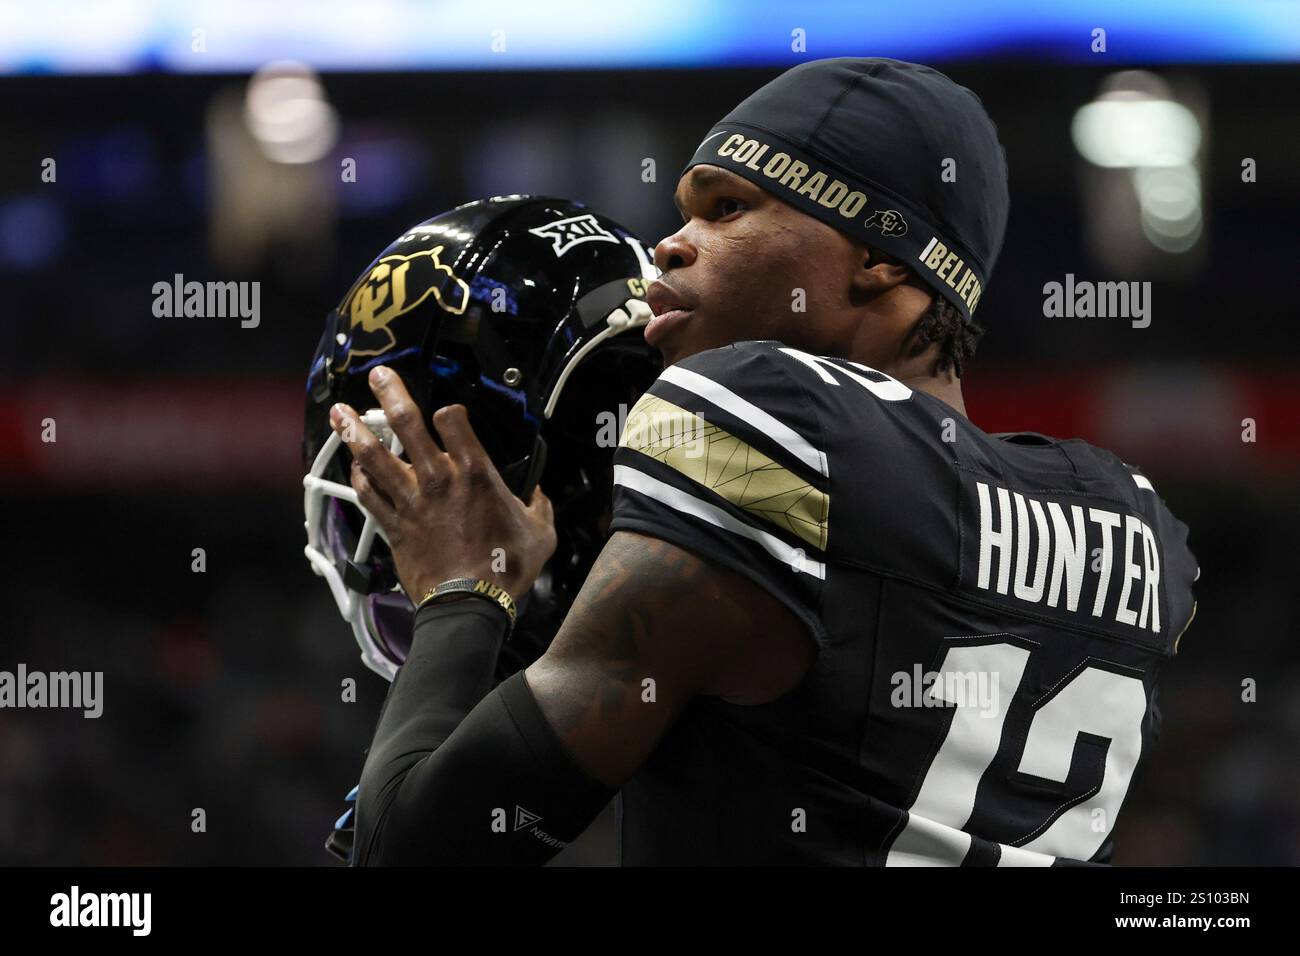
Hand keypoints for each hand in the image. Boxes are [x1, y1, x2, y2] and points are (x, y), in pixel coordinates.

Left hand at [329, 365, 556, 602]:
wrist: (471, 605)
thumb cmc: (507, 569)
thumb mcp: (541, 533)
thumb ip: (538, 507)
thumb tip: (538, 497)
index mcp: (476, 474)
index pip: (454, 420)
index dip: (451, 412)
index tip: (450, 414)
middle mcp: (438, 479)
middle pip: (406, 423)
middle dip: (390, 393)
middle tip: (378, 374)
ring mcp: (411, 501)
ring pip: (375, 456)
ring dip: (354, 431)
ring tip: (339, 412)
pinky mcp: (394, 525)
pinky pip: (368, 495)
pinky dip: (359, 478)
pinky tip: (354, 467)